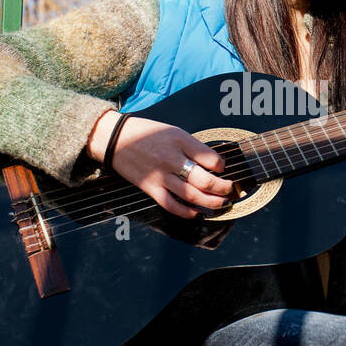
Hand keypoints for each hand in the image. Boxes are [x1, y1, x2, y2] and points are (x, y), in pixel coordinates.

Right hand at [87, 111, 234, 217]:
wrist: (115, 139)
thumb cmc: (147, 133)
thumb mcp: (173, 131)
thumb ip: (192, 146)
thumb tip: (213, 163)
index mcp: (180, 141)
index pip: (210, 158)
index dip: (221, 166)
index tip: (222, 168)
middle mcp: (171, 159)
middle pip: (204, 180)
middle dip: (222, 188)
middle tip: (230, 190)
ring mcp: (160, 176)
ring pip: (192, 196)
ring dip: (211, 202)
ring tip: (222, 203)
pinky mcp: (150, 188)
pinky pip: (172, 205)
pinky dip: (187, 212)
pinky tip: (198, 213)